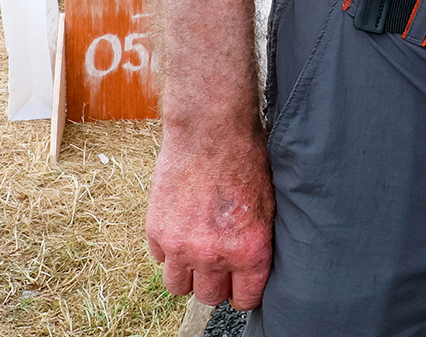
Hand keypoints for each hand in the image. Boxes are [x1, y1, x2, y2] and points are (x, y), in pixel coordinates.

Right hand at [146, 126, 274, 308]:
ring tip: (198, 249)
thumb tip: (254, 263)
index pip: (245, 298)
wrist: (210, 127)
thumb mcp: (268, 199)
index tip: (243, 284)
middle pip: (209, 297)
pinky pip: (160, 259)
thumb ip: (258, 238)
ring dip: (189, 272)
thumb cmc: (246, 155)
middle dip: (217, 283)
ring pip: (179, 286)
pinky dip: (169, 249)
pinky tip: (183, 226)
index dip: (245, 292)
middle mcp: (213, 254)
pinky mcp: (156, 232)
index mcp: (248, 248)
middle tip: (221, 263)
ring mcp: (180, 246)